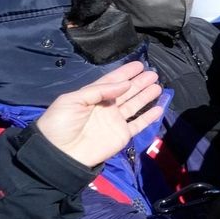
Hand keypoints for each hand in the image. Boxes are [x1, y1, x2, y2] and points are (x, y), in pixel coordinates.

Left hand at [35, 61, 163, 167]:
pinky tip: (159, 108)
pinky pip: (138, 124)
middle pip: (126, 92)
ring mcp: (115, 121)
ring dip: (146, 95)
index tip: (139, 65)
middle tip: (152, 73)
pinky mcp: (122, 135)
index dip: (125, 73)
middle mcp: (106, 107)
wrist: (60, 154)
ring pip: (134, 105)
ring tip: (158, 86)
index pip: (112, 82)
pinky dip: (149, 117)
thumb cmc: (61, 124)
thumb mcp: (72, 100)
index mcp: (93, 97)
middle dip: (139, 82)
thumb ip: (99, 91)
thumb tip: (125, 84)